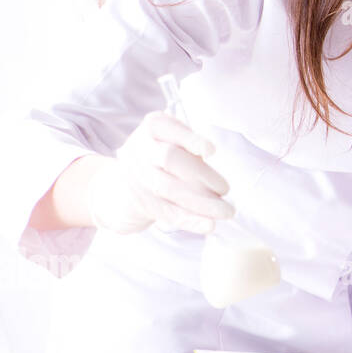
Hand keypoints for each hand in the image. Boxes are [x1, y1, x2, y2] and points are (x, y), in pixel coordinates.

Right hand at [86, 111, 234, 234]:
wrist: (122, 183)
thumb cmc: (163, 151)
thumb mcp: (173, 135)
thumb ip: (190, 140)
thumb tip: (212, 155)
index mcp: (153, 127)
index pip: (167, 128)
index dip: (190, 139)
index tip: (211, 150)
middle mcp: (140, 149)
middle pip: (170, 159)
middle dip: (202, 174)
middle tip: (226, 189)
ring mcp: (138, 176)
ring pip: (169, 189)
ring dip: (202, 203)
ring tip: (227, 211)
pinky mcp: (142, 201)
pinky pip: (167, 212)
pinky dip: (190, 220)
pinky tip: (209, 225)